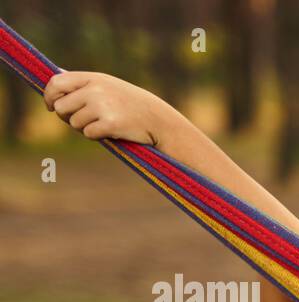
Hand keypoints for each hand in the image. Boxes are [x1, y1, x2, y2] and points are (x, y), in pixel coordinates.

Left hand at [43, 71, 174, 144]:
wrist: (159, 119)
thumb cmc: (131, 104)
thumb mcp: (108, 85)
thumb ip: (83, 83)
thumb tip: (56, 78)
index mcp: (94, 78)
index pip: (57, 83)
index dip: (49, 96)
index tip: (50, 106)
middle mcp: (96, 90)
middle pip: (61, 107)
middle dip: (67, 117)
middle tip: (81, 120)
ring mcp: (103, 106)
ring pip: (74, 123)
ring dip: (84, 128)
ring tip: (102, 124)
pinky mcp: (110, 124)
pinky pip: (88, 133)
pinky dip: (96, 136)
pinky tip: (110, 132)